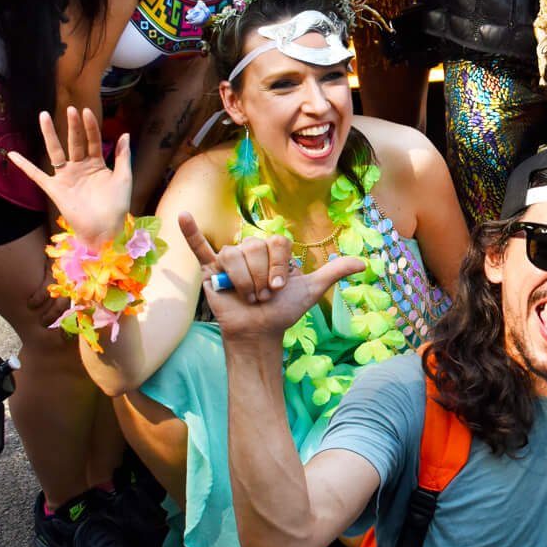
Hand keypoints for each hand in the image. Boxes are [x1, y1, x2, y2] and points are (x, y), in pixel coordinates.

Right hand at [9, 108, 132, 249]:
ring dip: (50, 135)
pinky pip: (36, 175)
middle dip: (72, 126)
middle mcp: (80, 168)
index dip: (90, 126)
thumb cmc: (117, 206)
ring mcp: (67, 177)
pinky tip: (13, 154)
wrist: (106, 230)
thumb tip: (124, 133)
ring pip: (55, 152)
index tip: (86, 111)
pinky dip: (24, 166)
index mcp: (97, 164)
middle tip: (70, 109)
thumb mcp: (124, 178)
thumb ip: (123, 156)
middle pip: (74, 142)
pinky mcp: (55, 189)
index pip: (92, 140)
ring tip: (44, 116)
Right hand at [178, 212, 362, 339]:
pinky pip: (199, 247)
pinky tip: (181, 216)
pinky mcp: (210, 270)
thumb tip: (365, 263)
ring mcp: (229, 257)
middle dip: (261, 277)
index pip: (275, 243)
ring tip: (247, 296)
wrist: (260, 331)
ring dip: (244, 281)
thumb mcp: (311, 289)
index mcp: (272, 248)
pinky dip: (189, 232)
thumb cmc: (284, 310)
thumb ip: (333, 272)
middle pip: (254, 248)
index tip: (279, 288)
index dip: (279, 266)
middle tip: (262, 296)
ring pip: (233, 256)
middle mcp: (249, 248)